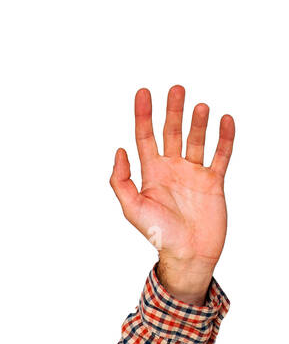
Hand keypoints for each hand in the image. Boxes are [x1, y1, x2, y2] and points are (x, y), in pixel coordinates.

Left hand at [110, 85, 234, 304]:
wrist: (188, 255)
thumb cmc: (158, 235)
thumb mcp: (132, 209)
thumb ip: (122, 181)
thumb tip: (119, 150)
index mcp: (151, 173)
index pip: (145, 137)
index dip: (143, 115)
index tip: (143, 92)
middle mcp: (172, 169)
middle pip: (172, 132)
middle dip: (173, 110)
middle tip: (176, 89)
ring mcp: (194, 174)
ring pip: (197, 140)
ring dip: (198, 123)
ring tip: (200, 107)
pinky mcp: (214, 182)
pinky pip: (220, 155)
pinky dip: (224, 138)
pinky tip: (224, 121)